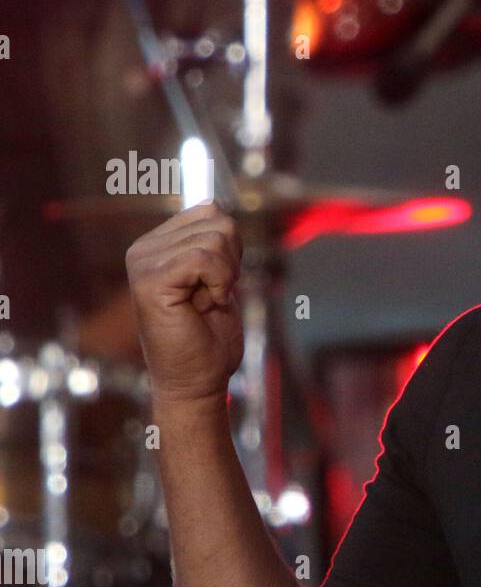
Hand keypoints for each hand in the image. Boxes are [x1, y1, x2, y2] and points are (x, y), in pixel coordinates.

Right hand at [125, 200, 243, 404]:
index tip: (215, 285)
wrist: (197, 381)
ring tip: (204, 303)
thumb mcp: (218, 278)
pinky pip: (205, 258)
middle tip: (210, 297)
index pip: (211, 211)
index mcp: (157, 244)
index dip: (230, 250)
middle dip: (230, 263)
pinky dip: (218, 283)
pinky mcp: (149, 280)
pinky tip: (204, 305)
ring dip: (225, 276)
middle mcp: (143, 248)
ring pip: (216, 239)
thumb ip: (212, 242)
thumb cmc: (209, 337)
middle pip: (219, 221)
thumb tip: (216, 205)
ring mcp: (143, 262)